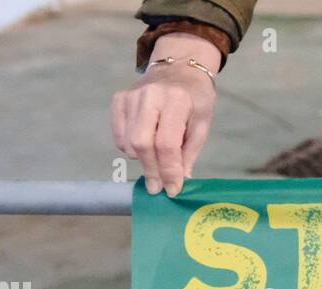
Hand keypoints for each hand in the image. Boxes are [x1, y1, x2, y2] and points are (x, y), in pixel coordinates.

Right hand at [111, 33, 220, 196]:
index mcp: (176, 100)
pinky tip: (143, 149)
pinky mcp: (119, 99)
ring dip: (142, 161)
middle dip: (151, 170)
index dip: (168, 171)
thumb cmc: (195, 98)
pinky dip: (129, 149)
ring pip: (129, 142)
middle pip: (142, 144)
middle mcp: (150, 95)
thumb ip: (189, 152)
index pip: (166, 143)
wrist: (179, 67)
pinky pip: (119, 135)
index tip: (172, 189)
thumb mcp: (202, 123)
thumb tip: (177, 182)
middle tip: (158, 187)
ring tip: (155, 164)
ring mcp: (131, 96)